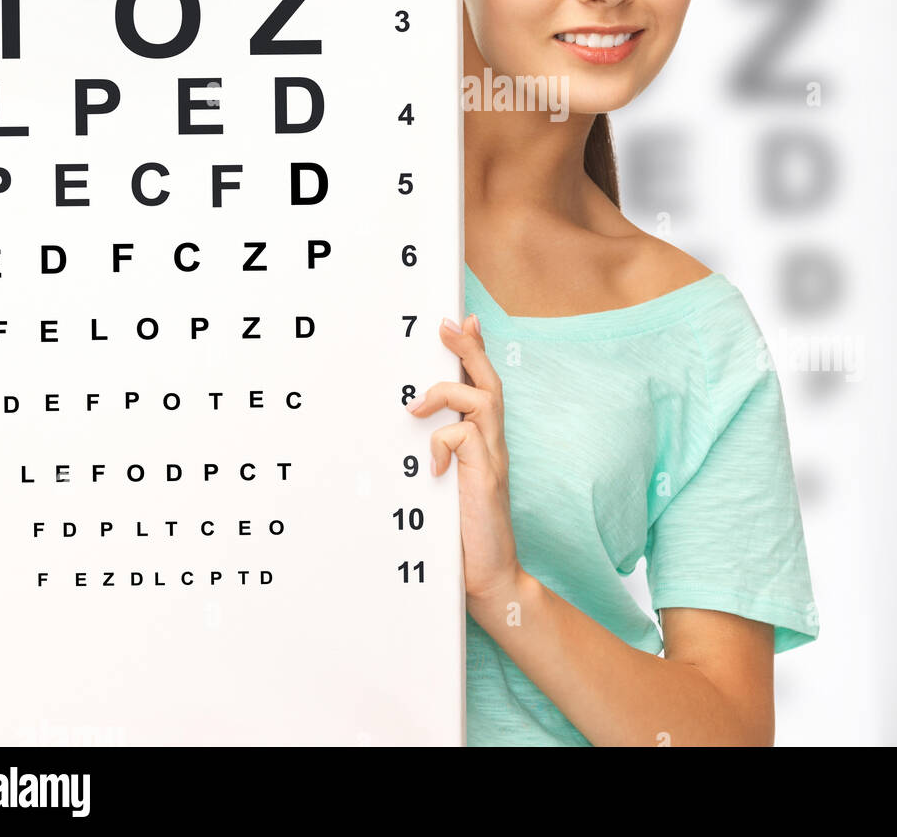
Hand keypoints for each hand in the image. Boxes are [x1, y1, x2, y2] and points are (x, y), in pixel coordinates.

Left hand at [408, 312, 521, 611]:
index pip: (483, 385)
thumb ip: (433, 457)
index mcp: (483, 442)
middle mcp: (492, 444)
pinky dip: (443, 442)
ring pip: (483, 400)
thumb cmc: (460, 532)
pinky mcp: (485, 478)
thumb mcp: (442, 484)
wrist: (487, 576)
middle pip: (489, 382)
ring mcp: (492, 460)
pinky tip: (431, 467)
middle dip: (469, 348)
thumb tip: (403, 428)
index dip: (475, 351)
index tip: (461, 321)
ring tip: (417, 404)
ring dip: (448, 391)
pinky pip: (465, 439)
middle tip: (447, 324)